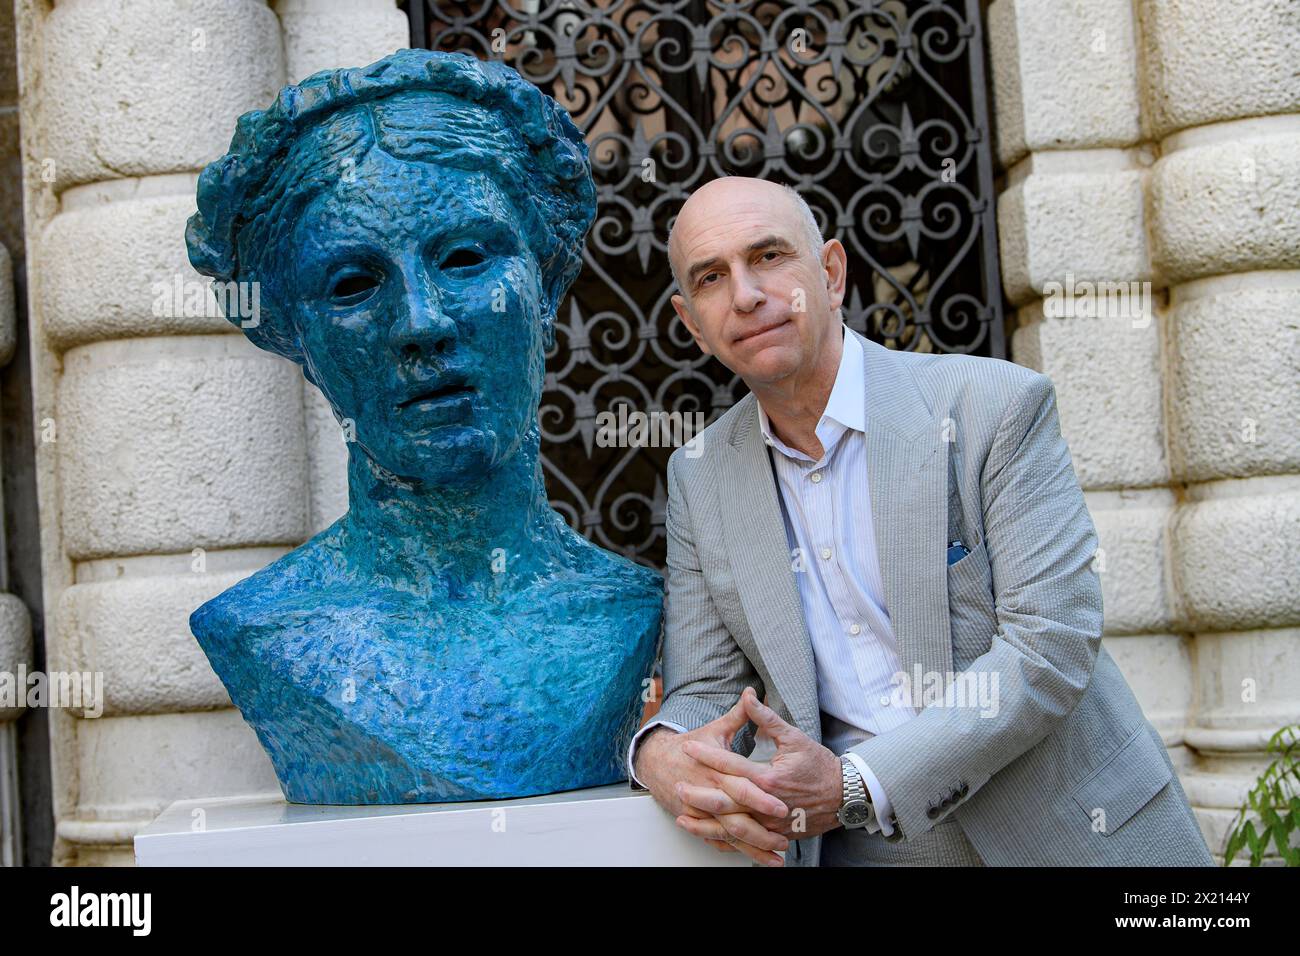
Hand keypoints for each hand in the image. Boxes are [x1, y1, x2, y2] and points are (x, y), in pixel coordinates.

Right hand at [635, 694, 790, 865]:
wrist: (656, 761)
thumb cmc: (691, 745)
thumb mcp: (716, 729)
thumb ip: (740, 715)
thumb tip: (752, 693)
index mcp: (714, 770)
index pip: (739, 786)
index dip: (760, 798)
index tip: (782, 806)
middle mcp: (707, 792)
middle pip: (735, 815)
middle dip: (760, 829)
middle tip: (784, 836)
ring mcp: (700, 810)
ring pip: (728, 834)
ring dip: (753, 846)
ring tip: (777, 853)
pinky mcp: (696, 821)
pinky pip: (717, 840)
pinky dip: (737, 851)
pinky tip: (756, 858)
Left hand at [681, 686, 843, 838]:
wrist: (844, 796)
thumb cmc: (819, 765)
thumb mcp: (793, 737)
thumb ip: (766, 718)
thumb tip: (748, 695)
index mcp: (769, 777)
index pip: (731, 765)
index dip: (707, 755)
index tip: (687, 747)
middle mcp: (767, 803)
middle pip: (725, 800)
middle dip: (698, 794)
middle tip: (676, 786)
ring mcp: (771, 823)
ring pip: (732, 826)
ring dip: (704, 823)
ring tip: (682, 816)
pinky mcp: (775, 834)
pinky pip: (745, 840)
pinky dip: (724, 839)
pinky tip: (707, 835)